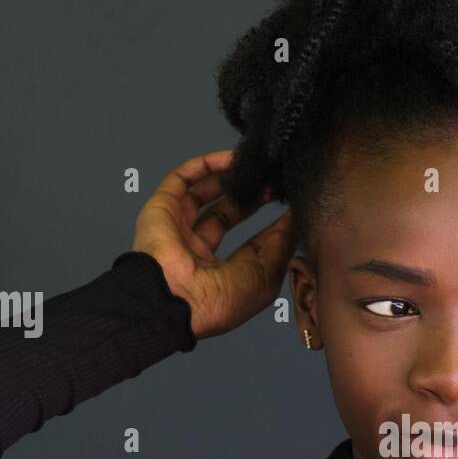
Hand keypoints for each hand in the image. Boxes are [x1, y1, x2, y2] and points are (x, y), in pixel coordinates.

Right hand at [132, 149, 296, 337]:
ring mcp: (178, 229)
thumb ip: (281, 244)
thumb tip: (295, 220)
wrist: (179, 298)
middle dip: (253, 199)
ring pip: (204, 194)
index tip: (292, 208)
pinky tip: (230, 158)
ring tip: (257, 169)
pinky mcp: (161, 208)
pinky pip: (182, 179)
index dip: (273, 225)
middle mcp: (197, 252)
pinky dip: (205, 165)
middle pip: (227, 215)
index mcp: (222, 275)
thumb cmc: (221, 300)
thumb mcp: (266, 274)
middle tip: (275, 185)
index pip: (251, 244)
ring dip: (230, 179)